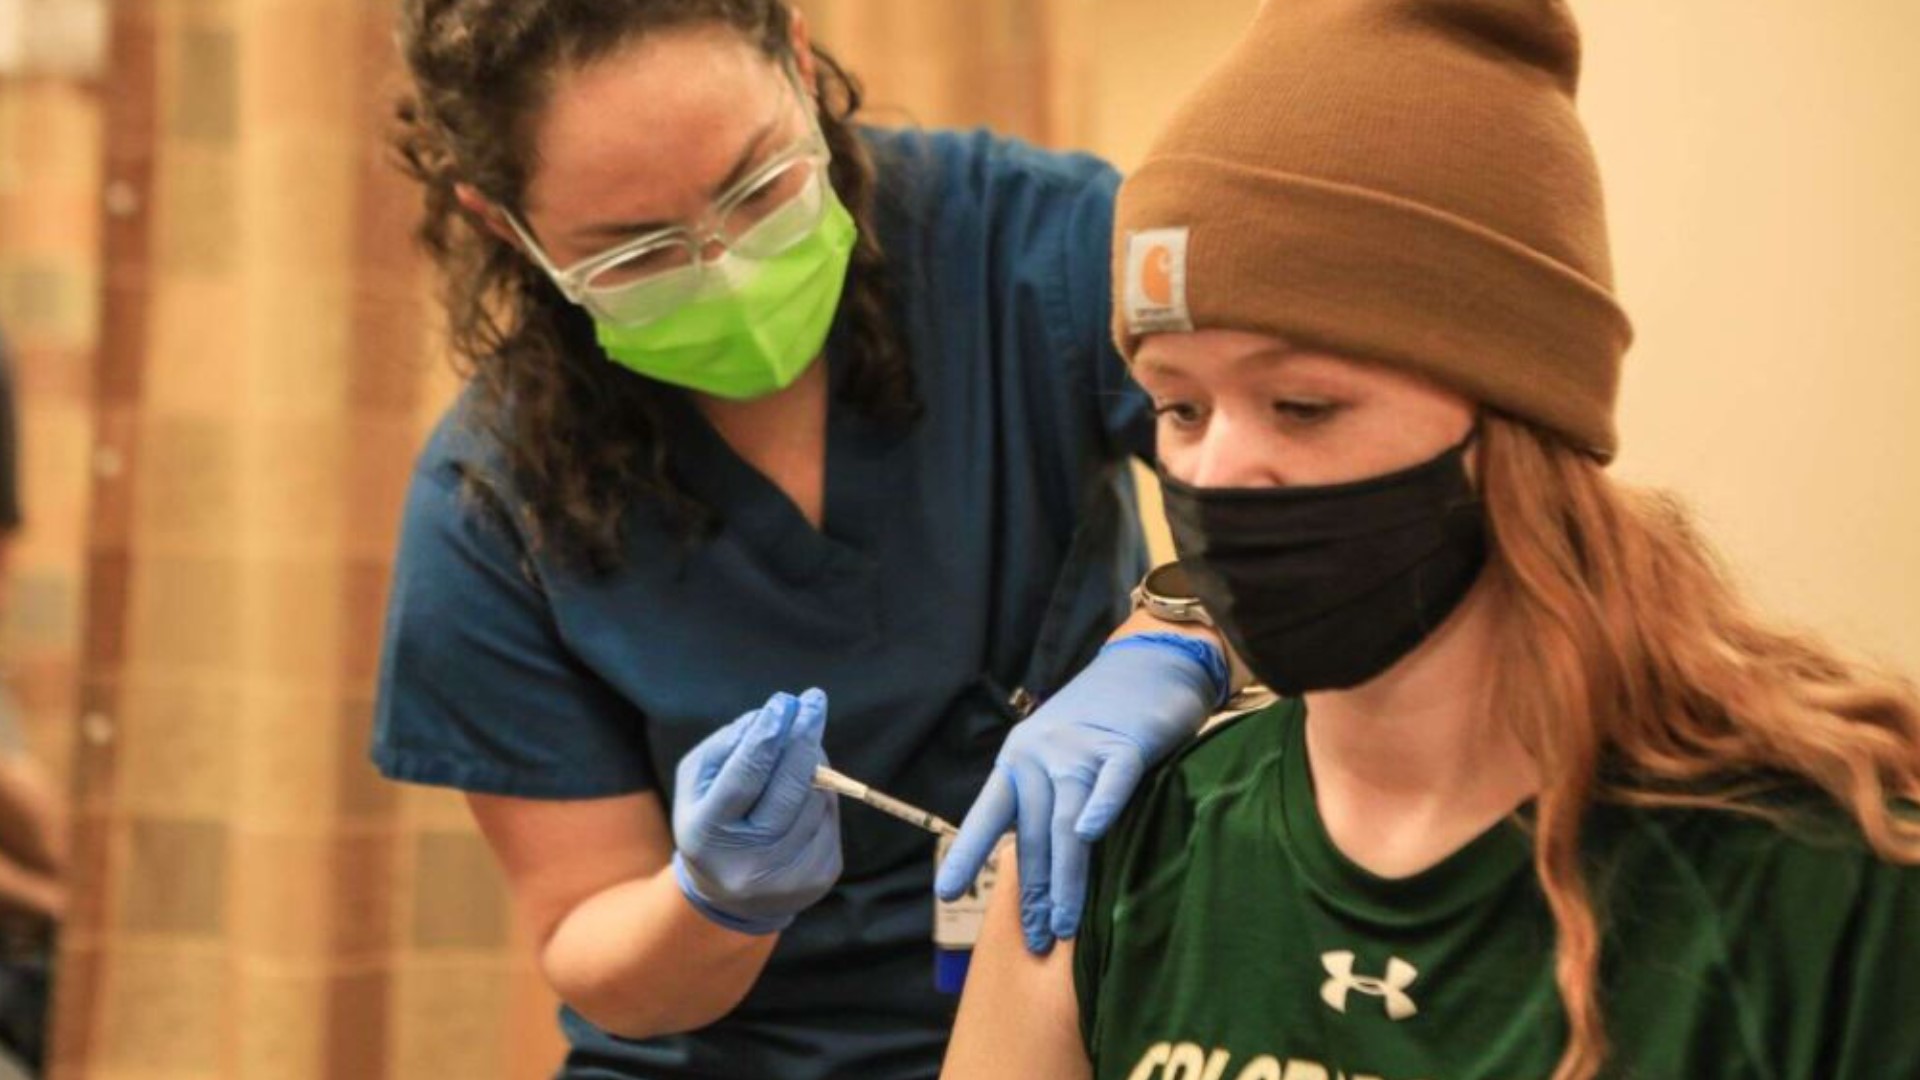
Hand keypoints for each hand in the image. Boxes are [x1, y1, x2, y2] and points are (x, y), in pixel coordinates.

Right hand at [671, 688, 842, 934]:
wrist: (728, 894)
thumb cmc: (711, 818)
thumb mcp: (699, 781)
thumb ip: (730, 745)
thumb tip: (775, 718)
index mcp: (708, 835)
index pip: (744, 777)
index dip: (767, 737)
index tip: (785, 702)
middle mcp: (747, 863)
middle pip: (790, 789)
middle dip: (803, 739)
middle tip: (813, 701)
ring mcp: (787, 877)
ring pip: (816, 800)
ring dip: (814, 766)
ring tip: (799, 752)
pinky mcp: (818, 879)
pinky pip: (830, 818)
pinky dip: (821, 796)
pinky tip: (805, 795)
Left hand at [934, 634, 1221, 952]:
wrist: (1149, 664)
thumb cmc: (1103, 721)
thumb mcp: (1060, 755)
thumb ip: (1047, 801)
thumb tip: (1037, 867)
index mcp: (1019, 760)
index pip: (988, 814)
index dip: (968, 854)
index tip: (945, 893)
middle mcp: (1041, 754)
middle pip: (1032, 834)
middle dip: (1031, 892)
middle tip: (1034, 940)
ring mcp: (1083, 749)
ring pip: (1067, 822)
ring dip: (1064, 877)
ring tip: (1063, 926)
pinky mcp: (1127, 745)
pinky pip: (1112, 780)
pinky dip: (1102, 806)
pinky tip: (1093, 834)